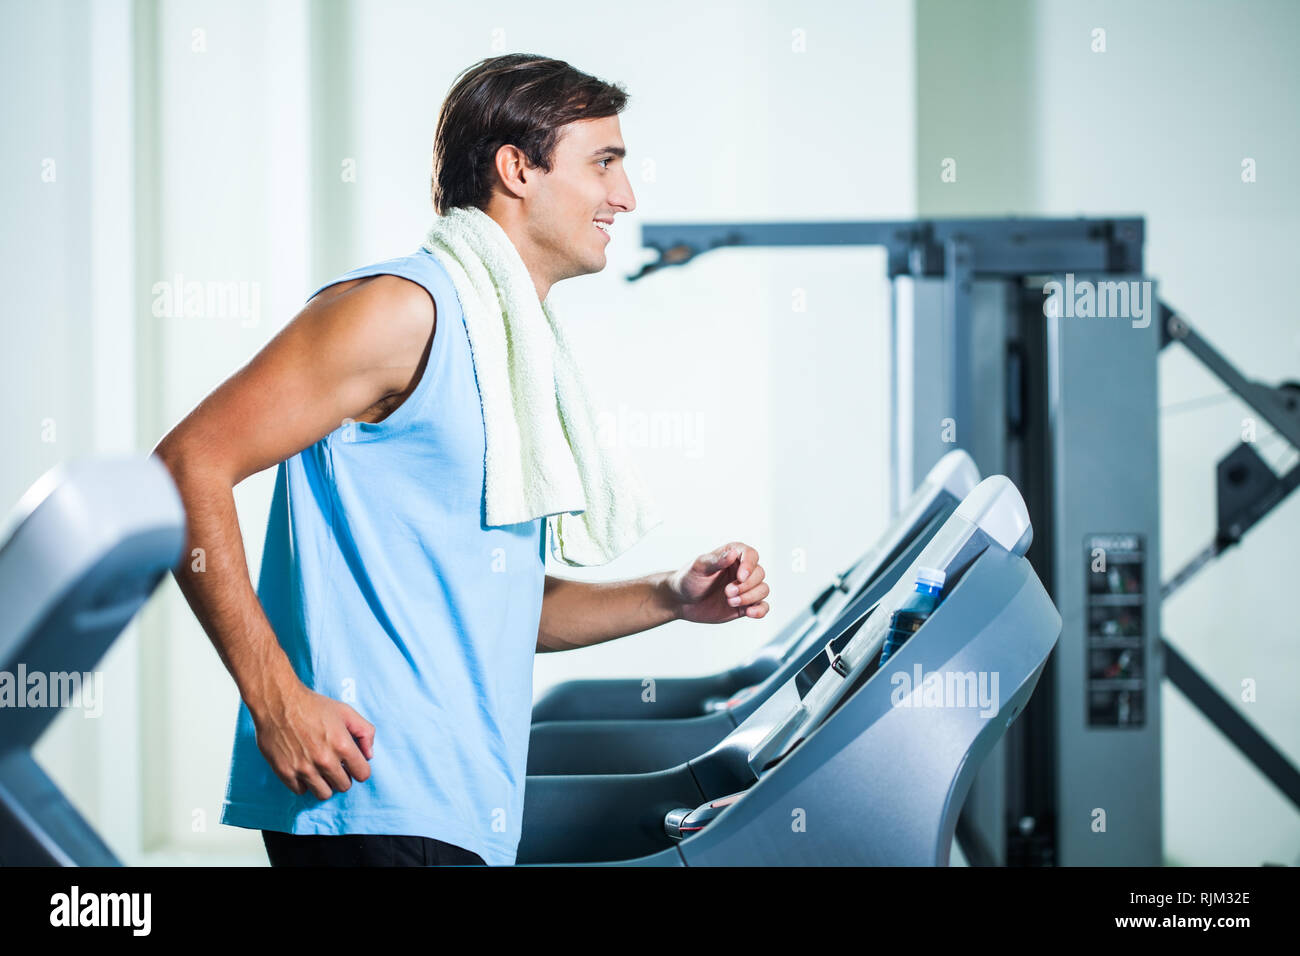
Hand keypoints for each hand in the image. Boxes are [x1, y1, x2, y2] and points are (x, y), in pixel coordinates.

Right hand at [251, 681, 375, 799]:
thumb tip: (369, 755)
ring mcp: (304, 769)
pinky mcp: (285, 773)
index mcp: (342, 745)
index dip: (359, 769)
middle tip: (334, 764)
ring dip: (325, 783)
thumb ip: (365, 732)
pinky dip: (304, 783)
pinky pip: (301, 791)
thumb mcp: (346, 711)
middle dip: (342, 776)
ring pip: (324, 794)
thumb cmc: (313, 705)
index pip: (362, 774)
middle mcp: (325, 760)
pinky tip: (303, 768)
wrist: (277, 702)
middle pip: (344, 786)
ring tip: (320, 770)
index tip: (352, 764)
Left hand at [667, 542, 769, 623]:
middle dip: (746, 585)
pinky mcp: (745, 604)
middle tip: (727, 592)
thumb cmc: (688, 579)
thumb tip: (732, 553)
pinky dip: (760, 610)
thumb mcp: (698, 567)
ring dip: (750, 597)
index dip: (749, 565)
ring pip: (763, 589)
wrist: (682, 601)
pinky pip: (763, 606)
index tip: (740, 577)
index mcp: (732, 555)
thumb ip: (715, 560)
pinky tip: (750, 613)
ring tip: (730, 602)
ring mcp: (745, 588)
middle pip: (760, 574)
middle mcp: (742, 570)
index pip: (751, 554)